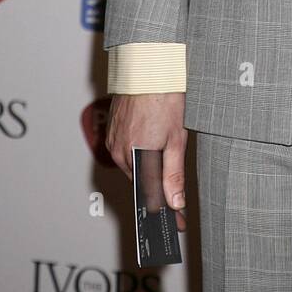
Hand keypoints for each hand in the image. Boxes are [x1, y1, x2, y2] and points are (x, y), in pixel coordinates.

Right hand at [106, 93, 188, 233]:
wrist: (148, 68)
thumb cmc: (164, 98)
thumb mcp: (176, 138)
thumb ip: (174, 174)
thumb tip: (174, 203)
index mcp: (135, 157)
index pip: (148, 195)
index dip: (165, 210)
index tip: (176, 223)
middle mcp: (119, 151)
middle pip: (141, 182)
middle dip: (158, 193)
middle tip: (178, 206)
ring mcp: (114, 140)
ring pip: (134, 166)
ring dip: (149, 173)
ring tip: (168, 177)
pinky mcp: (114, 129)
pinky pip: (126, 151)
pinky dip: (140, 156)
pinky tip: (153, 152)